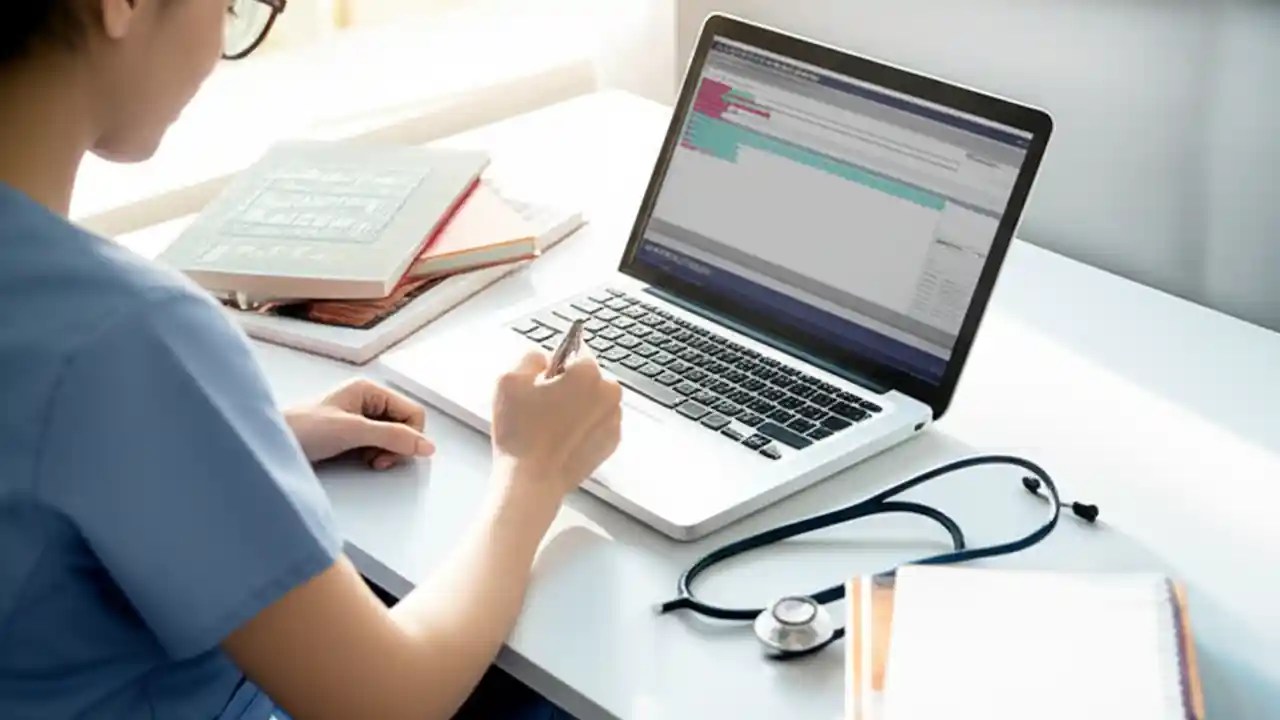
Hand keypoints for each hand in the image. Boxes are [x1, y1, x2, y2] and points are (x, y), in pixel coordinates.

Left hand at [285, 378, 434, 469]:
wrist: (270, 446)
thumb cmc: (302, 430)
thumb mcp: (353, 431)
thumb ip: (392, 437)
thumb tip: (427, 446)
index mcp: (370, 390)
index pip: (413, 412)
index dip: (410, 435)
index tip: (394, 454)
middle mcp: (367, 401)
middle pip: (405, 425)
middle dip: (396, 446)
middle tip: (377, 459)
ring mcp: (359, 419)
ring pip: (393, 438)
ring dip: (385, 453)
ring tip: (366, 459)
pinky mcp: (351, 436)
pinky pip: (378, 446)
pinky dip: (374, 456)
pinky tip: (360, 460)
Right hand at [491, 350, 622, 501]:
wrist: (532, 481)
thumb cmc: (520, 433)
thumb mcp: (508, 380)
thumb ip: (529, 357)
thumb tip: (543, 358)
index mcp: (587, 373)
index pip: (575, 352)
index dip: (555, 365)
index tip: (544, 380)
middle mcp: (608, 393)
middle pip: (587, 377)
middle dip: (568, 386)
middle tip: (543, 406)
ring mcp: (614, 419)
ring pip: (594, 400)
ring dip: (577, 406)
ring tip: (551, 426)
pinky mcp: (612, 442)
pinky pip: (597, 423)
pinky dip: (583, 426)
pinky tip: (562, 439)